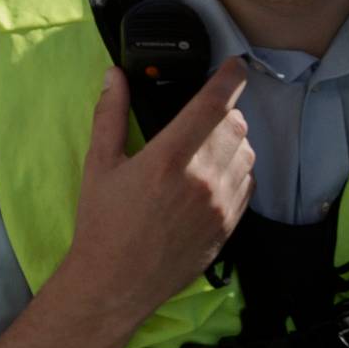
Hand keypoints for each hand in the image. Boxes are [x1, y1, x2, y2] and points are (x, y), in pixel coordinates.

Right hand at [61, 61, 253, 335]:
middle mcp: (202, 178)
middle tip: (203, 113)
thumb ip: (110, 115)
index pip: (212, 105)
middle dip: (224, 112)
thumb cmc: (102, 223)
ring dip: (233, 140)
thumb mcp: (99, 165)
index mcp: (168, 157)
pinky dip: (237, 170)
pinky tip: (212, 175)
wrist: (117, 282)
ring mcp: (221, 204)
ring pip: (247, 153)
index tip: (236, 65)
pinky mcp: (230, 225)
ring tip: (206, 145)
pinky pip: (248, 184)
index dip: (230, 79)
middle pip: (236, 126)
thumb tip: (113, 76)